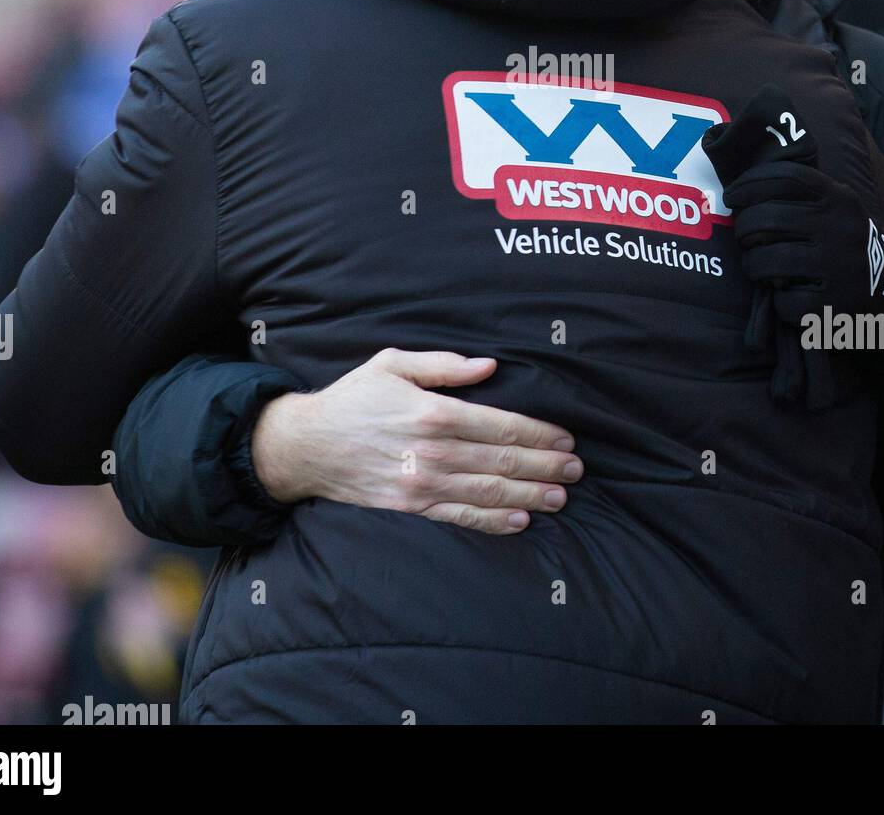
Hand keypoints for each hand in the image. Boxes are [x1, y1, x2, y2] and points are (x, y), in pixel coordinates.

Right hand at [252, 348, 583, 534]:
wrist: (308, 445)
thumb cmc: (353, 397)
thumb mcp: (393, 364)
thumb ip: (444, 366)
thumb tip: (489, 366)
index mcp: (433, 411)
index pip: (501, 425)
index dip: (539, 433)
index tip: (566, 438)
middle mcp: (432, 451)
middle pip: (503, 461)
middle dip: (545, 466)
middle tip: (576, 470)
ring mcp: (422, 484)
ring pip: (489, 491)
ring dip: (530, 495)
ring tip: (561, 497)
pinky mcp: (411, 507)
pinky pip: (460, 516)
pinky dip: (493, 520)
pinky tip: (520, 520)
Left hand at [704, 85, 883, 409]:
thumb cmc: (849, 246)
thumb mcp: (830, 204)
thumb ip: (791, 183)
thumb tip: (726, 140)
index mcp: (828, 194)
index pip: (765, 183)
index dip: (743, 197)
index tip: (739, 206)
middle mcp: (830, 223)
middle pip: (753, 224)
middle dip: (749, 238)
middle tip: (760, 246)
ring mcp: (831, 263)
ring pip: (761, 265)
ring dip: (762, 274)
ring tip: (780, 276)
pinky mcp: (832, 303)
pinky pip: (781, 302)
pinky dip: (783, 307)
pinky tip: (800, 303)